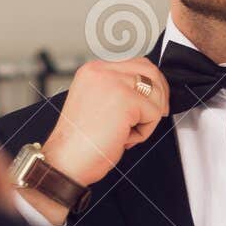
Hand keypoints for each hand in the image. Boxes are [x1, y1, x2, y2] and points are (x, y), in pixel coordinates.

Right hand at [41, 57, 169, 185]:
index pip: (135, 64)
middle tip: (154, 115)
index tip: (149, 103)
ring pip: (156, 93)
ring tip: (125, 132)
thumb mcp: (96, 104)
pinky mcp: (126, 100)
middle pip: (150, 71)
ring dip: (148, 117)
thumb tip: (146, 90)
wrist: (67, 161)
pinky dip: (144, 132)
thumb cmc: (80, 142)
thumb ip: (117, 90)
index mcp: (92, 70)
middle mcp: (102, 71)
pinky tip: (123, 139)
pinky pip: (154, 114)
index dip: (148, 84)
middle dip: (159, 96)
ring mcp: (114, 83)